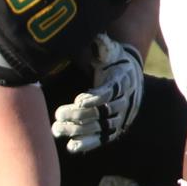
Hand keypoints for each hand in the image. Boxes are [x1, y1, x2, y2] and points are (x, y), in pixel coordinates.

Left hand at [50, 34, 142, 152]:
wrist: (130, 75)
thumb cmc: (114, 60)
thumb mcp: (111, 51)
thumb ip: (103, 47)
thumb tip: (97, 39)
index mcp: (122, 82)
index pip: (110, 93)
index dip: (95, 98)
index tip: (79, 101)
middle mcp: (124, 102)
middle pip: (102, 113)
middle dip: (80, 115)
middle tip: (58, 114)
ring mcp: (120, 118)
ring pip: (99, 128)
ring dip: (78, 130)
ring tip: (57, 129)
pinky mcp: (114, 129)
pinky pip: (102, 139)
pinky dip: (87, 144)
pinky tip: (71, 147)